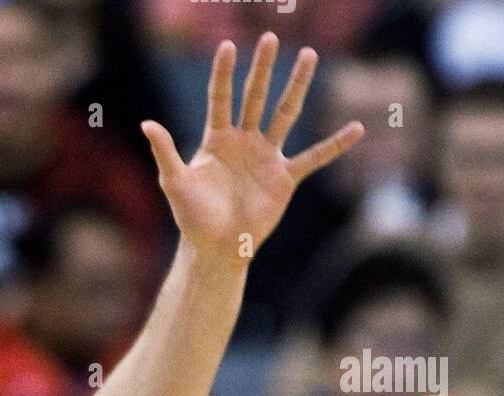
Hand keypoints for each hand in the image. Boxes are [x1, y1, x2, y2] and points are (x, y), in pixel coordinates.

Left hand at [141, 33, 363, 259]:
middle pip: (255, 97)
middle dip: (262, 68)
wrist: (215, 248)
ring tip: (309, 55)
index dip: (223, 74)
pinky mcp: (285, 178)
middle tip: (271, 37)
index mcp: (217, 140)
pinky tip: (357, 129)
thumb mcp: (175, 183)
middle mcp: (244, 142)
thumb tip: (147, 124)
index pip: (220, 99)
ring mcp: (266, 157)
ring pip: (285, 114)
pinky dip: (335, 145)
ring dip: (297, 86)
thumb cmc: (192, 218)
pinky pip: (314, 157)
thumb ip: (165, 152)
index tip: (227, 45)